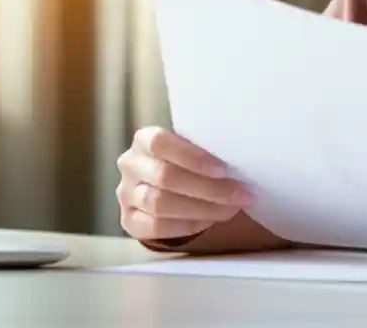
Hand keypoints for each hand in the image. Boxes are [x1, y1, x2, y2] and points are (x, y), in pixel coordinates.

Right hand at [116, 126, 254, 241]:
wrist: (164, 188)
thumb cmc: (186, 163)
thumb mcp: (192, 149)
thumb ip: (206, 151)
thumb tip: (240, 163)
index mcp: (144, 139)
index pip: (160, 142)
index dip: (192, 157)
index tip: (222, 169)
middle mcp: (130, 165)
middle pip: (164, 176)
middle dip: (207, 188)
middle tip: (239, 194)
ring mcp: (126, 194)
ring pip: (161, 204)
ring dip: (202, 208)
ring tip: (230, 208)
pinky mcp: (129, 221)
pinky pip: (157, 227)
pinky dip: (188, 225)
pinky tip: (210, 220)